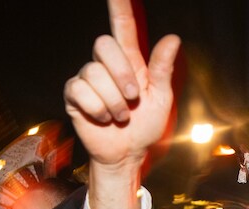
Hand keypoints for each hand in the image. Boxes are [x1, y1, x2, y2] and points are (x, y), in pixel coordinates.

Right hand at [64, 0, 180, 169]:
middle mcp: (106, 65)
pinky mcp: (74, 95)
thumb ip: (163, 68)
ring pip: (94, 73)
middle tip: (133, 98)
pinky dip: (97, 109)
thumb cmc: (145, 126)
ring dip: (113, 101)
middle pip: (102, 44)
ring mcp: (88, 79)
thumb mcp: (161, 98)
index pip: (123, 26)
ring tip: (120, 116)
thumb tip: (173, 38)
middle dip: (121, 74)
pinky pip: (81, 91)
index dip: (118, 6)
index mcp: (130, 61)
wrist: (127, 154)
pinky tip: (104, 118)